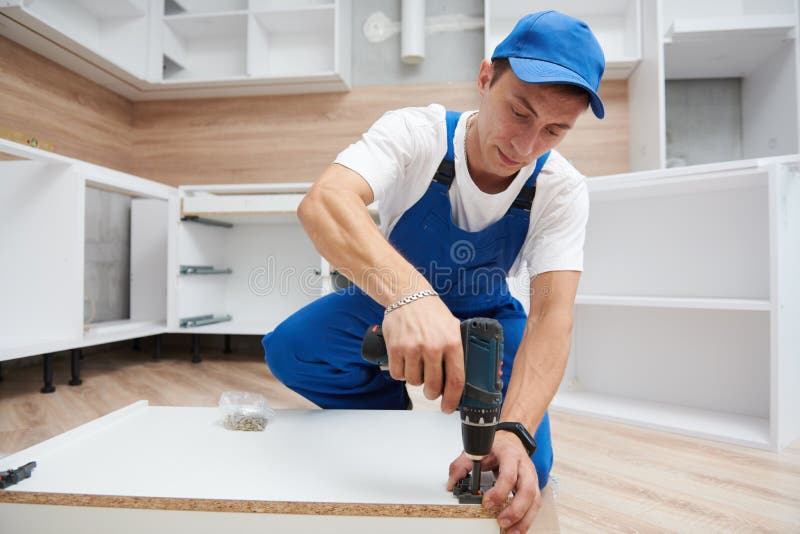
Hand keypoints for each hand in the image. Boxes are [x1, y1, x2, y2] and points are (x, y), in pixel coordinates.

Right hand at [381, 295, 463, 411]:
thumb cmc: (431, 313)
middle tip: (431, 390)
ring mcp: (412, 348)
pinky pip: (398, 374)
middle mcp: (433, 347)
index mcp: (452, 342)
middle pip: (434, 386)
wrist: (408, 296)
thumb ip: (457, 350)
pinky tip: (406, 362)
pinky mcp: (395, 348)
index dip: (452, 399)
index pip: (456, 380)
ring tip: (417, 366)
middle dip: (432, 393)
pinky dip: (401, 372)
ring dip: (416, 379)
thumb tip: (459, 378)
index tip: (447, 407)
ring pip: (414, 382)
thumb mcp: (452, 327)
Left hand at [447, 432, 540, 533]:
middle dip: (515, 510)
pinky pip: (535, 505)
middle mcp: (524, 467)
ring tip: (511, 532)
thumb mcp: (478, 450)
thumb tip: (452, 482)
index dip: (499, 491)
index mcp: (510, 455)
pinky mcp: (534, 487)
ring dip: (524, 519)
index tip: (487, 503)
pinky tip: (517, 529)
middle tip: (500, 521)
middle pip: (527, 490)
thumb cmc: (497, 446)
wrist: (511, 440)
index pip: (509, 475)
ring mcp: (532, 477)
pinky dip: (527, 519)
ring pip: (535, 500)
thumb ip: (462, 465)